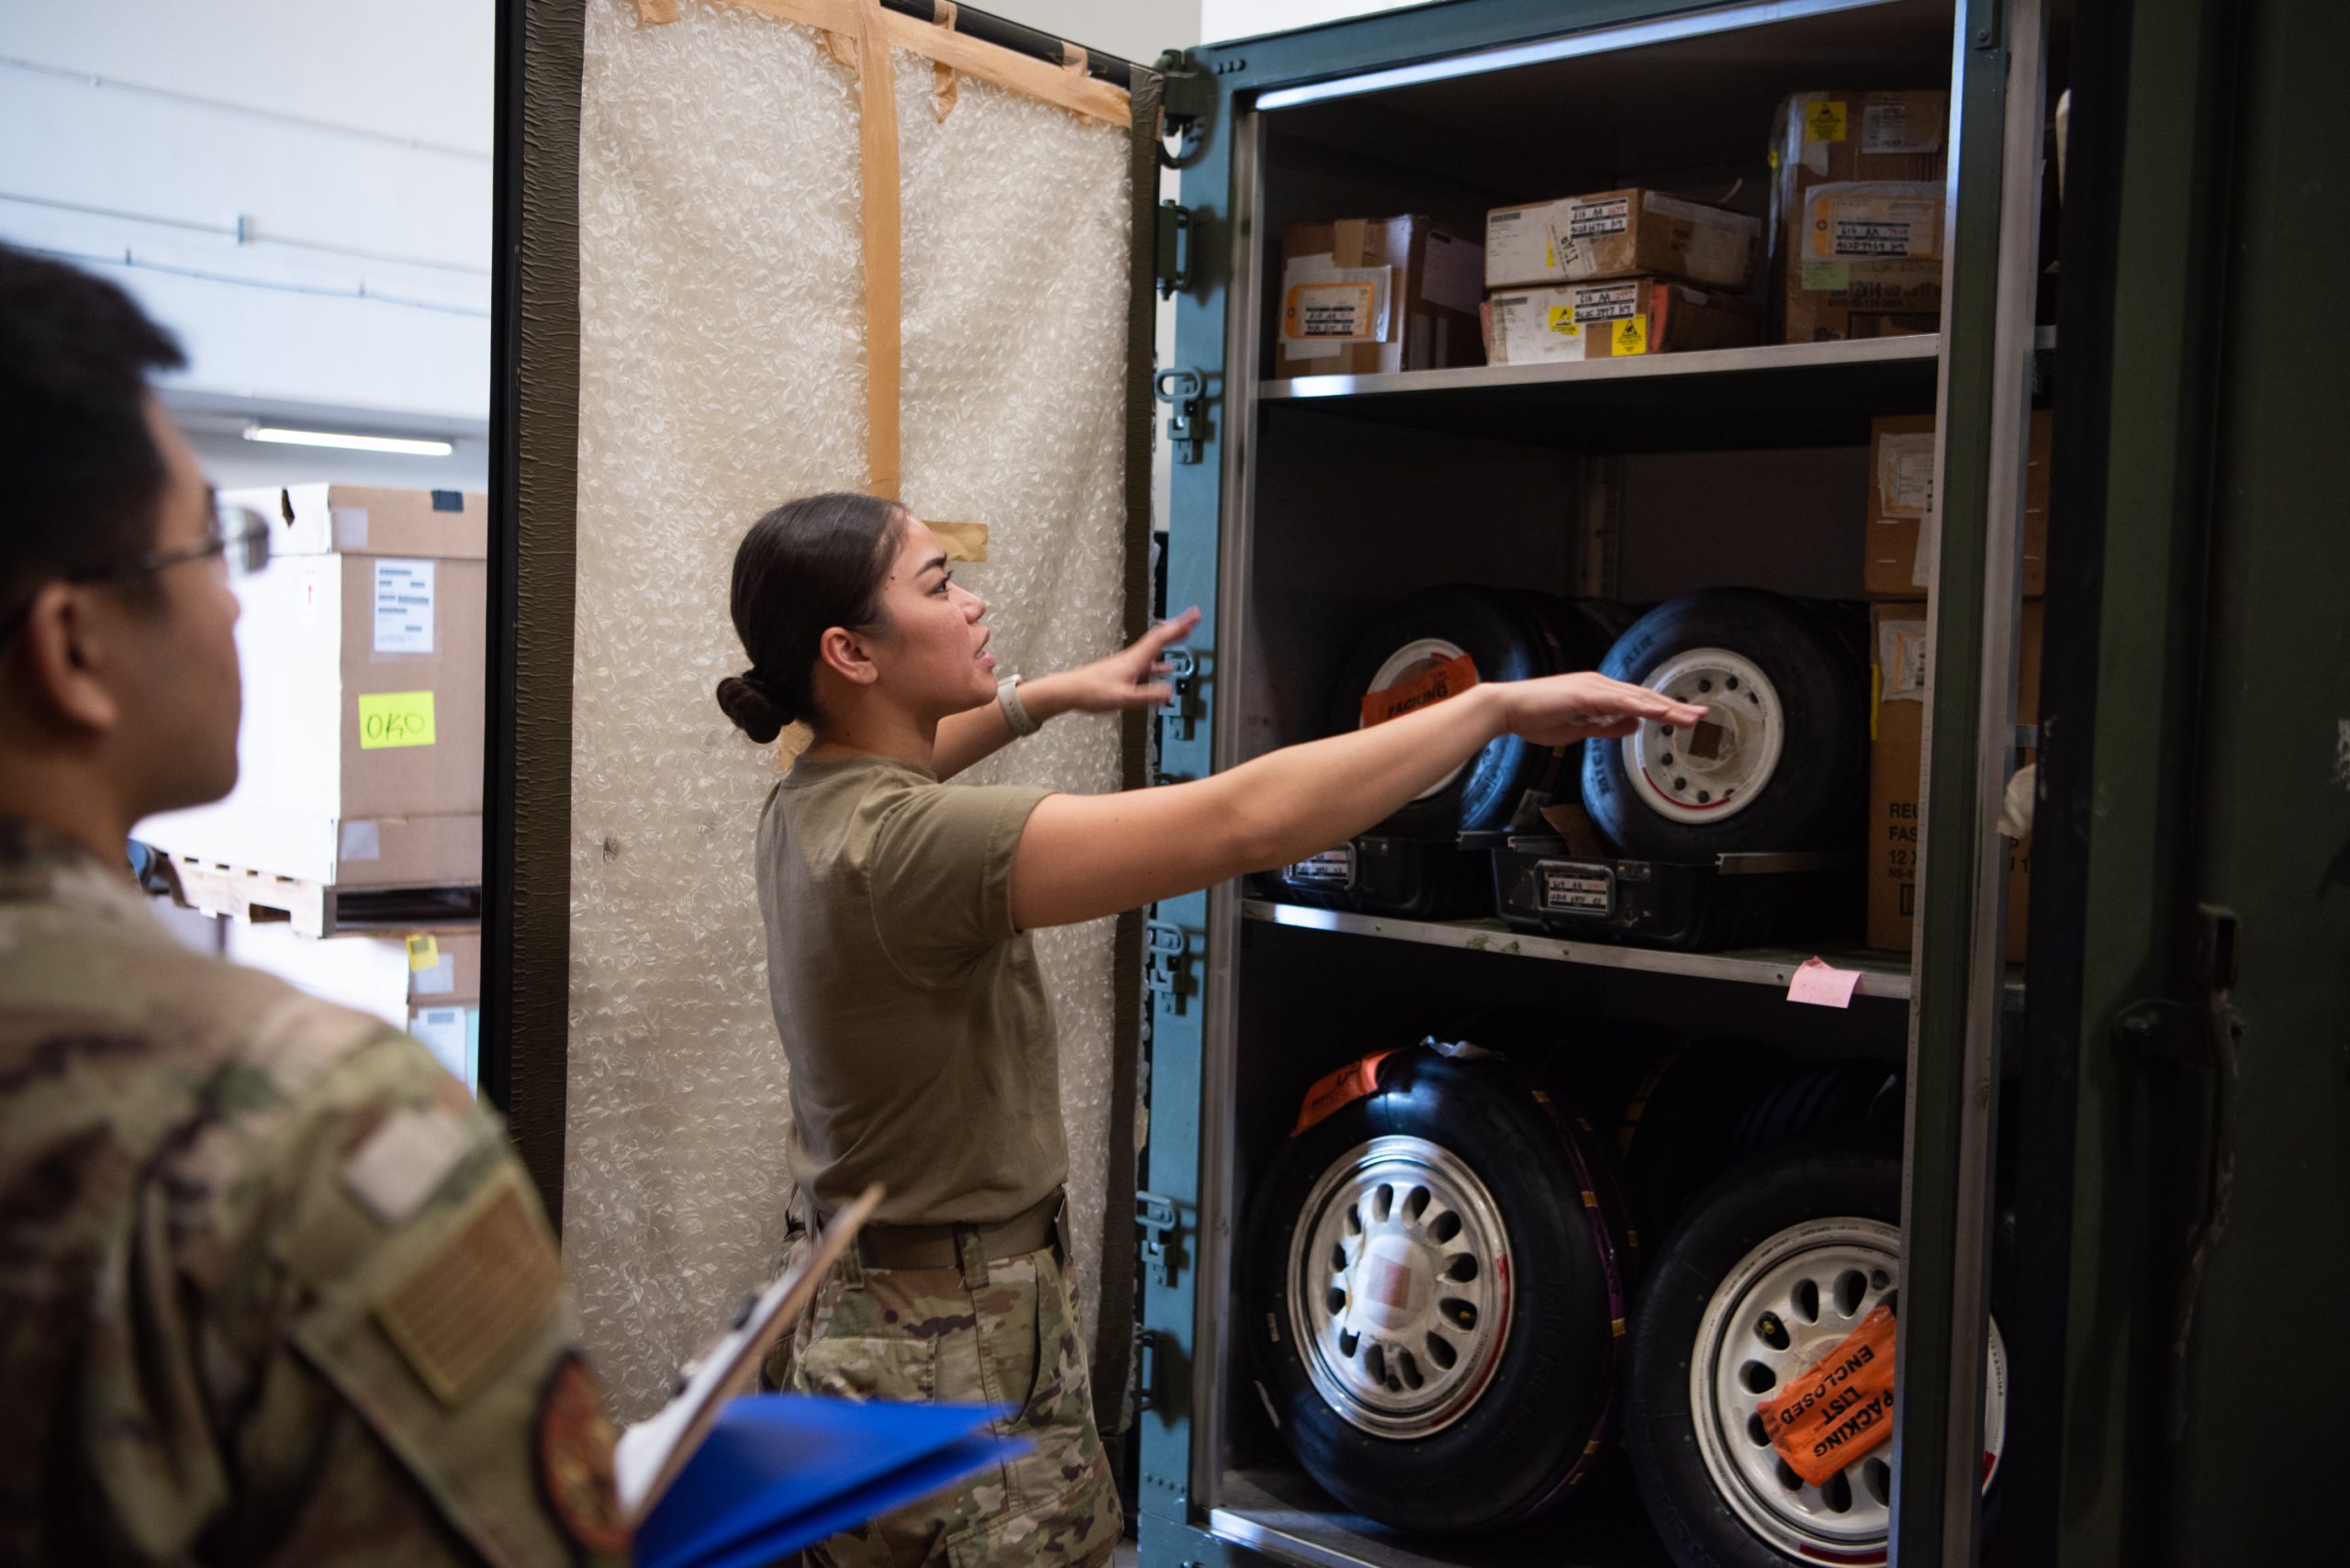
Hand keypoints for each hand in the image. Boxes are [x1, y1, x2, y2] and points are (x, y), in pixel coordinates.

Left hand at [1031, 607, 1202, 718]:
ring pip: (1155, 648)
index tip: (1194, 615)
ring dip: (1171, 641)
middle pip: (1160, 637)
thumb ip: (1147, 696)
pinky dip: (1161, 663)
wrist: (1071, 691)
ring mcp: (1129, 664)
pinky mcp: (1125, 672)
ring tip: (1185, 636)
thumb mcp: (1123, 698)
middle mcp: (1133, 657)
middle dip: (1179, 627)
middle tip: (1194, 618)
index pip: (1162, 637)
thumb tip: (1170, 692)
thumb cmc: (1092, 692)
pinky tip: (1166, 669)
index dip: (1179, 626)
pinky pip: (1149, 663)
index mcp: (1135, 659)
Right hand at [1498, 671, 1707, 745]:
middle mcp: (1601, 686)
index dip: (1665, 710)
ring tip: (1691, 717)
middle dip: (1676, 708)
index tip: (1687, 718)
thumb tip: (1633, 726)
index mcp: (1599, 693)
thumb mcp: (1580, 728)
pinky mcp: (1586, 694)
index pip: (1640, 703)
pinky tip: (1660, 713)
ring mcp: (1594, 687)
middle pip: (1646, 698)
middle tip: (1702, 716)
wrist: (1507, 708)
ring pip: (1639, 699)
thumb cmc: (1536, 718)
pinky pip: (1621, 702)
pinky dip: (1643, 707)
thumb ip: (1607, 726)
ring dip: (1667, 708)